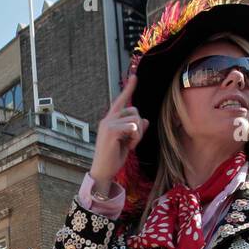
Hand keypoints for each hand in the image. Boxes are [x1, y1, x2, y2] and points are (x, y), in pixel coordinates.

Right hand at [89, 74, 147, 188]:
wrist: (103, 171)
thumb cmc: (113, 157)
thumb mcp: (128, 141)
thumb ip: (135, 130)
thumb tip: (145, 119)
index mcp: (110, 120)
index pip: (120, 101)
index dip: (128, 89)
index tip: (134, 76)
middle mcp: (108, 119)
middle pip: (134, 111)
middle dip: (139, 127)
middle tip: (133, 142)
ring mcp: (108, 124)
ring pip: (136, 119)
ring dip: (138, 134)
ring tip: (130, 145)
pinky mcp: (111, 131)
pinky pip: (133, 127)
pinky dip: (135, 138)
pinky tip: (129, 147)